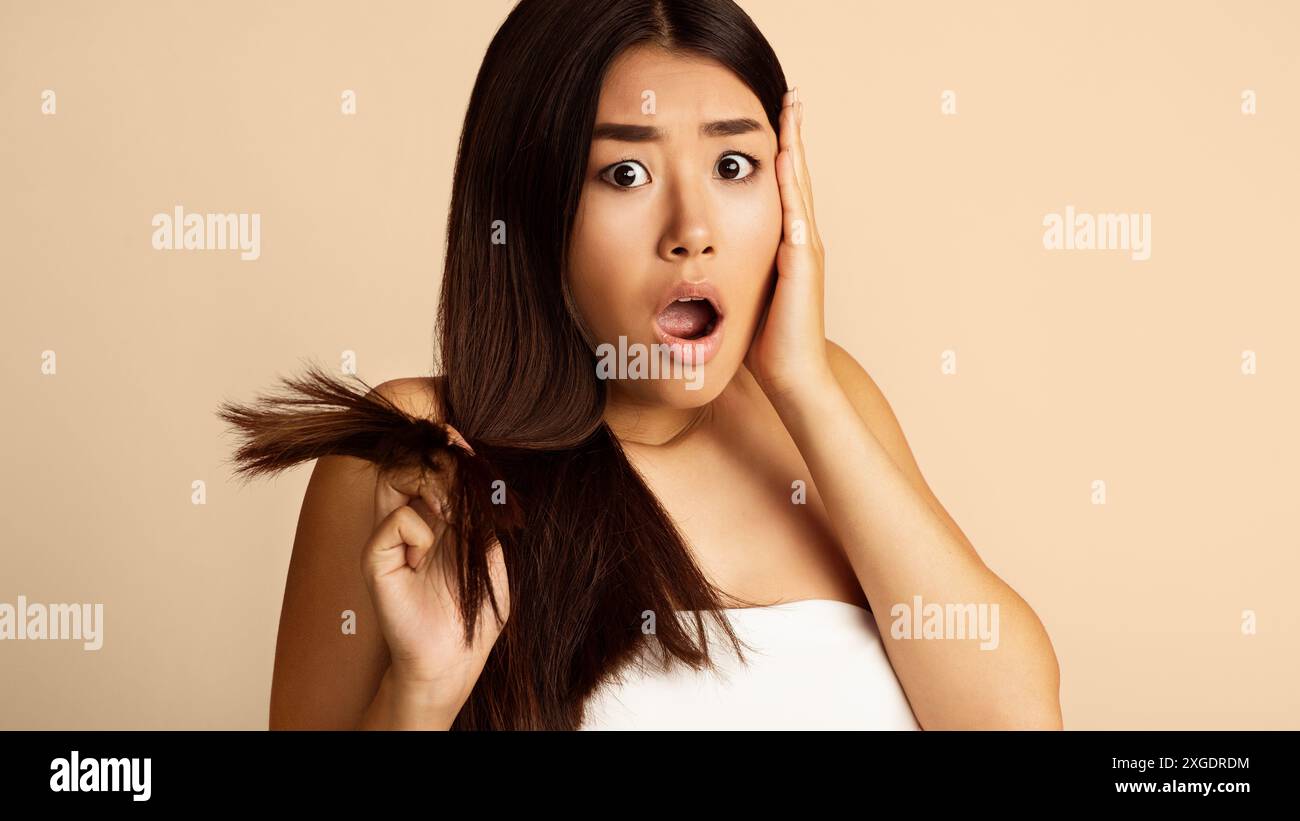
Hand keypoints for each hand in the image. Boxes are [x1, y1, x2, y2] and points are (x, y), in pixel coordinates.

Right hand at [360, 424, 509, 717]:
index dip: (448, 446)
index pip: (432, 463)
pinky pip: (399, 518)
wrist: (457, 654)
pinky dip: (422, 531)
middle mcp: (410, 518)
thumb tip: (470, 463)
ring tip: (450, 517)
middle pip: (412, 459)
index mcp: (437, 514)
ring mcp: (389, 535)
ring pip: (397, 476)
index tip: (464, 439)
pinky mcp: (375, 555)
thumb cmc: (475, 607)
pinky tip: (425, 559)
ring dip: (432, 486)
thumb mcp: (489, 547)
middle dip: (443, 463)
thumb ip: (478, 508)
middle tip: (462, 494)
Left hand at [745, 87, 833, 401]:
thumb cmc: (765, 345)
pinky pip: (796, 214)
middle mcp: (801, 242)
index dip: (779, 155)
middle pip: (798, 177)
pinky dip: (793, 184)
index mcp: (787, 247)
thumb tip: (699, 264)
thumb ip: (731, 273)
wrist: (792, 378)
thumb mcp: (742, 297)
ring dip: (796, 147)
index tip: (772, 121)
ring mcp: (806, 250)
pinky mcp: (802, 263)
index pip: (784, 190)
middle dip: (793, 137)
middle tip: (791, 97)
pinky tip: (784, 158)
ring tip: (792, 111)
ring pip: (801, 187)